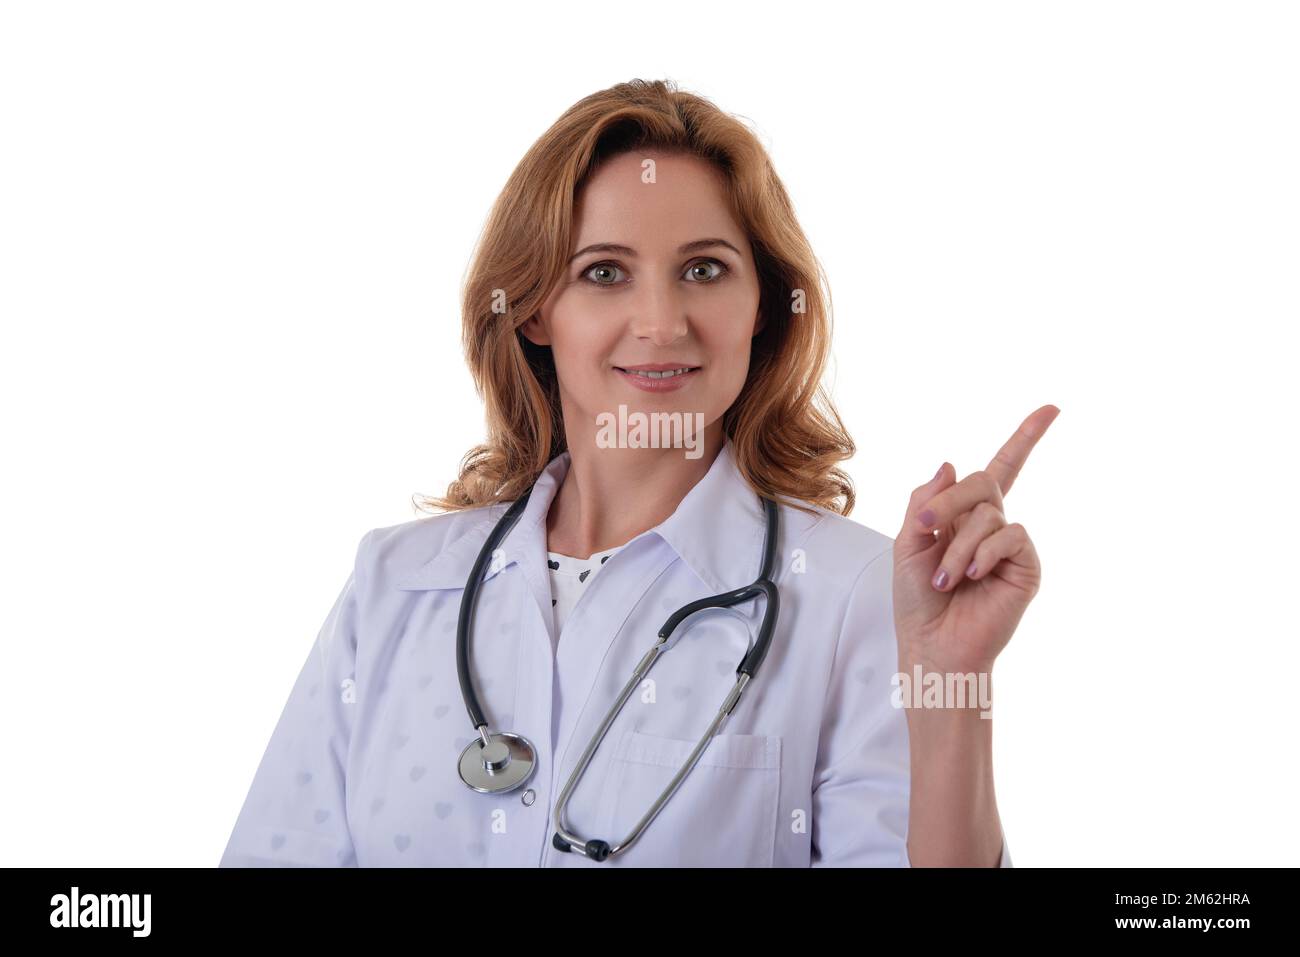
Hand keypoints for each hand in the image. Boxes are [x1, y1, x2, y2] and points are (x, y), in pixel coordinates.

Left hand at [893, 405, 1058, 674]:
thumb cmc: (919, 599)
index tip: (1052, 409)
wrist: (934, 643)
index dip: (1026, 438)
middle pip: (981, 482)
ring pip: (988, 514)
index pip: (1000, 469)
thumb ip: (925, 501)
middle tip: (925, 530)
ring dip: (957, 546)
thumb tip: (949, 464)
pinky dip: (983, 553)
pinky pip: (1010, 536)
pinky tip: (972, 577)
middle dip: (949, 502)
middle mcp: (993, 525)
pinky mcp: (1027, 565)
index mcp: (965, 516)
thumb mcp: (908, 542)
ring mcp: (1011, 545)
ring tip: (946, 579)